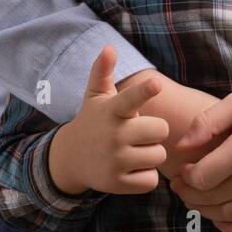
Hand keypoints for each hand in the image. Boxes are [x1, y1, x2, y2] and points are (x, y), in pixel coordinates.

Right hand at [49, 45, 169, 194]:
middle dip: (154, 131)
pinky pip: (151, 180)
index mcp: (112, 111)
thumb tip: (109, 47)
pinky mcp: (118, 184)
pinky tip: (131, 169)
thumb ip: (103, 71)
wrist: (71, 158)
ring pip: (158, 156)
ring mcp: (115, 161)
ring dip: (151, 154)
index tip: (157, 83)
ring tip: (134, 150)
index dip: (145, 90)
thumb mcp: (96, 96)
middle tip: (139, 133)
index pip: (131, 98)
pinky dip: (146, 176)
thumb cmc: (93, 121)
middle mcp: (114, 135)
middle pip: (160, 130)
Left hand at [168, 84, 231, 231]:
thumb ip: (208, 122)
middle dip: (193, 197)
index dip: (187, 178)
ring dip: (211, 213)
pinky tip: (227, 221)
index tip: (182, 172)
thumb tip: (180, 147)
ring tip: (200, 202)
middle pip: (215, 199)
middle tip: (183, 191)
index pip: (203, 177)